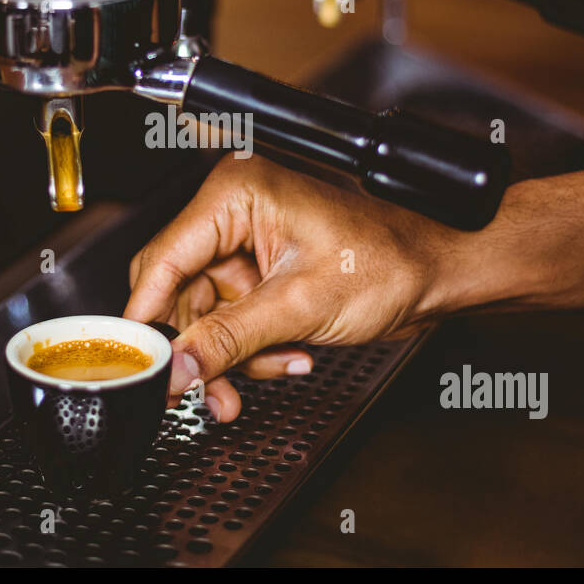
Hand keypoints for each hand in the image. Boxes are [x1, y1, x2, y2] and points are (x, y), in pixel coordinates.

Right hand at [124, 154, 459, 421]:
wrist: (440, 272)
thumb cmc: (390, 259)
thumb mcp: (299, 305)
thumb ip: (229, 339)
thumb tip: (177, 367)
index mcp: (235, 194)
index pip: (163, 260)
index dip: (149, 318)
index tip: (144, 364)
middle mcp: (234, 212)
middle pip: (180, 293)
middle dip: (201, 346)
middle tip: (205, 389)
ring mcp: (248, 244)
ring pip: (207, 315)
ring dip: (235, 354)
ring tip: (277, 365)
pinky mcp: (263, 271)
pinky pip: (235, 321)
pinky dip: (256, 348)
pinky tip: (292, 353)